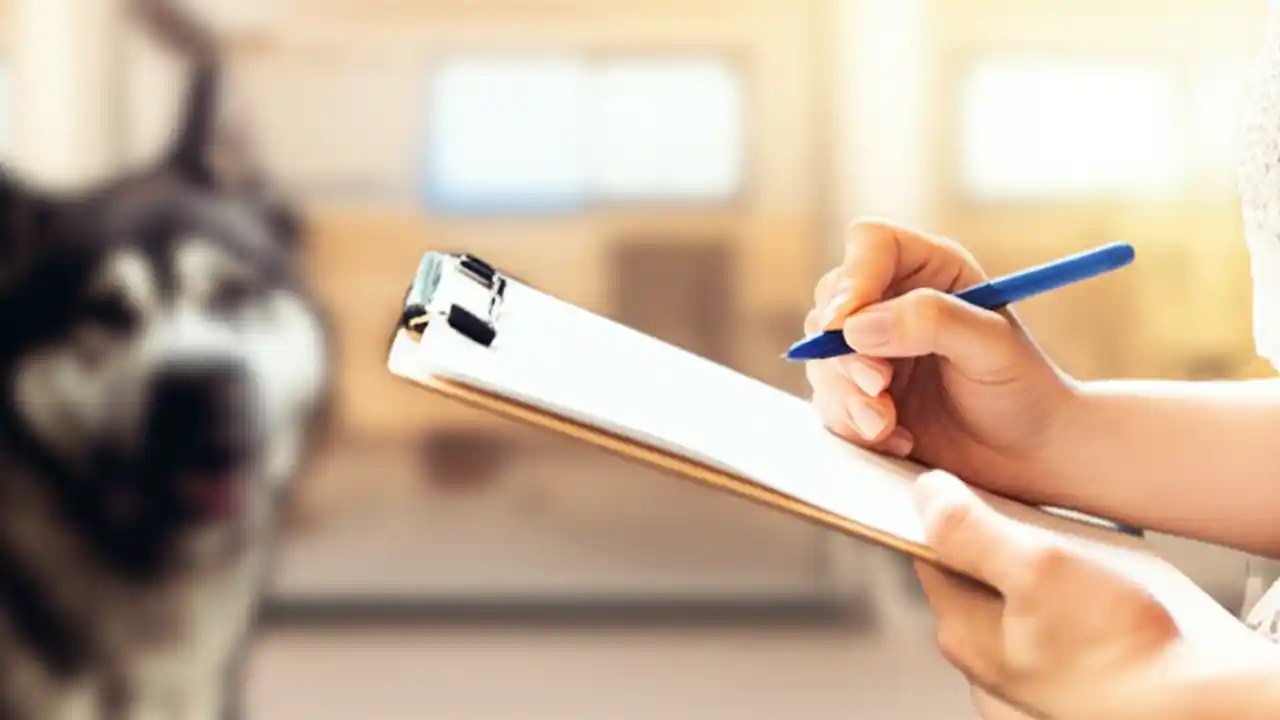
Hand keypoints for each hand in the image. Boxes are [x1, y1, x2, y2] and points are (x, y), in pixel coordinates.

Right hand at [805, 219, 1074, 490]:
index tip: (846, 325)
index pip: (869, 244)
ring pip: (820, 358)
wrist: (1029, 453)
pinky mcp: (860, 394)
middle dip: (845, 353)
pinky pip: (829, 403)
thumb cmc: (1023, 389)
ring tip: (888, 426)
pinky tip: (898, 439)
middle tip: (879, 387)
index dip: (853, 278)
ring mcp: (871, 350)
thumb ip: (930, 321)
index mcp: (929, 270)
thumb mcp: (990, 346)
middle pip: (830, 304)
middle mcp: (892, 302)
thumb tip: (856, 325)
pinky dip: (854, 425)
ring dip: (848, 396)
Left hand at [913, 470, 1277, 719]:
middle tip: (1043, 523)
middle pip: (974, 574)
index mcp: (962, 632)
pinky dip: (1071, 598)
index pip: (928, 554)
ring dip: (1044, 568)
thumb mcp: (1039, 567)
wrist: (1192, 709)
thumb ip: (972, 531)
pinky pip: (1052, 622)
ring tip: (1084, 558)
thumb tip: (926, 497)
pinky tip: (1104, 590)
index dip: (944, 514)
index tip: (966, 487)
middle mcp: (985, 659)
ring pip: (1017, 597)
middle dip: (1003, 540)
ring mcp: (1024, 672)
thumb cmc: (1121, 650)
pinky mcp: (1064, 677)